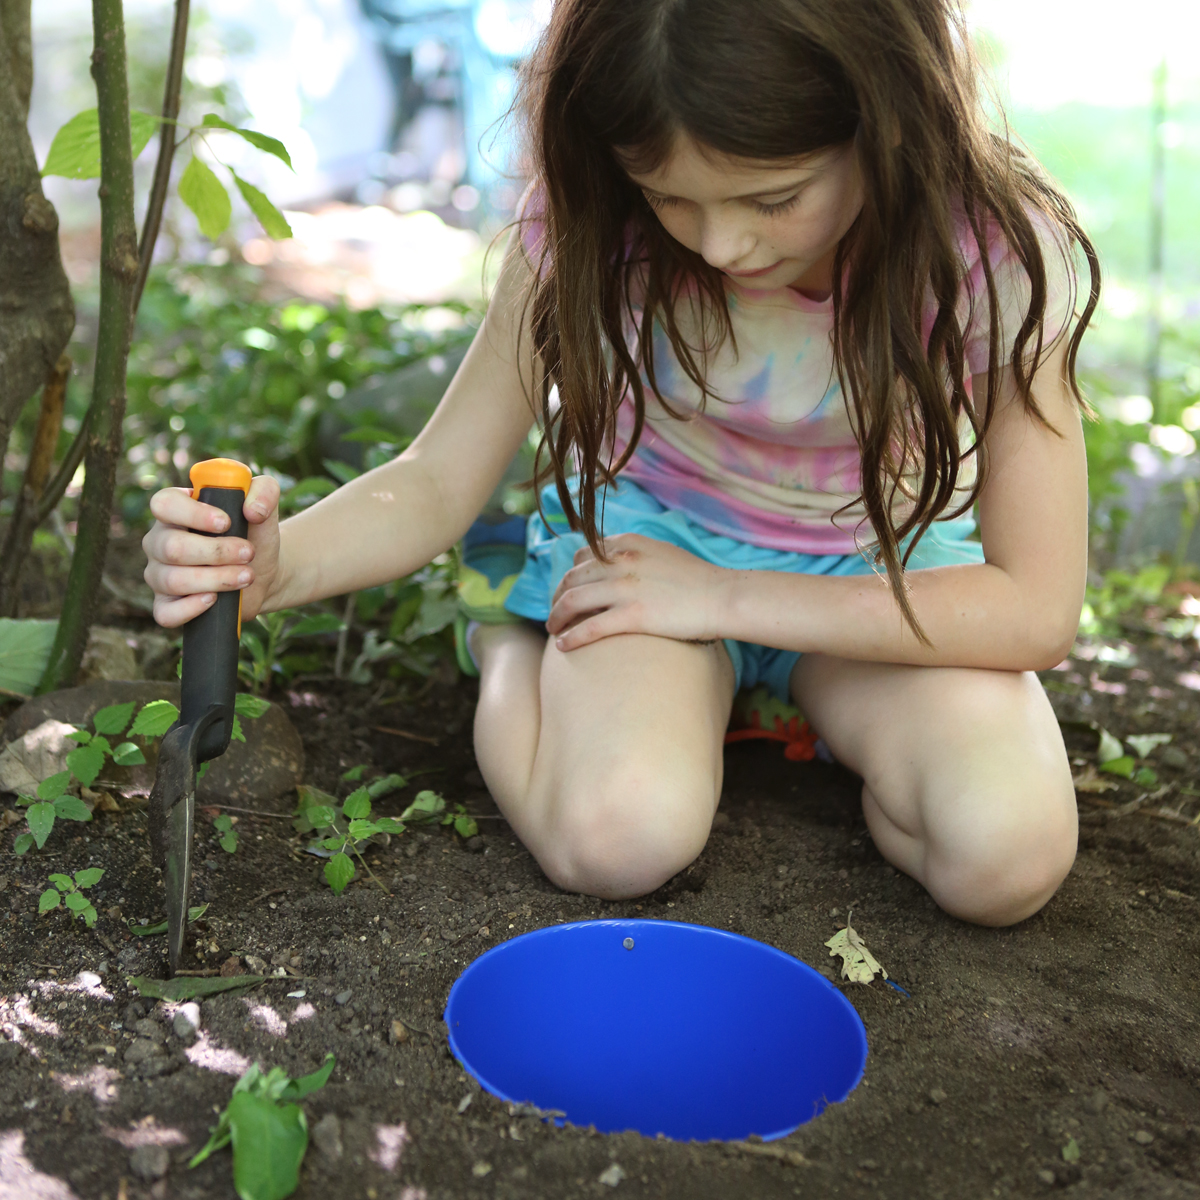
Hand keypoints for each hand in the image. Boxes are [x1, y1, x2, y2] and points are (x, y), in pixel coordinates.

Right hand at [142, 475, 281, 628]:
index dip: (193, 514)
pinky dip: (190, 609)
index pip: (164, 504)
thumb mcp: (266, 504)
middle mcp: (160, 541)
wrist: (264, 570)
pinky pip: (165, 613)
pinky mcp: (166, 604)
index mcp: (174, 510)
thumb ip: (265, 491)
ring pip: (173, 580)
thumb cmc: (255, 533)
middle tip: (248, 552)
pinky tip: (214, 600)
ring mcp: (159, 574)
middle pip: (171, 547)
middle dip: (216, 552)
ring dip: (216, 579)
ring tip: (247, 575)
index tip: (226, 523)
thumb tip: (252, 510)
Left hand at [546, 533, 727, 650]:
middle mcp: (621, 562)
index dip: (570, 574)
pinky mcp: (633, 616)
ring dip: (556, 617)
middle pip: (572, 578)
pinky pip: (590, 627)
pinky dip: (571, 636)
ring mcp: (626, 588)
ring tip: (553, 629)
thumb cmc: (698, 580)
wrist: (723, 596)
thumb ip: (636, 556)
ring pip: (572, 601)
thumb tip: (618, 566)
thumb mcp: (662, 553)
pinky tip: (562, 646)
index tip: (567, 589)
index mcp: (628, 544)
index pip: (582, 554)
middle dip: (557, 597)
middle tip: (554, 613)